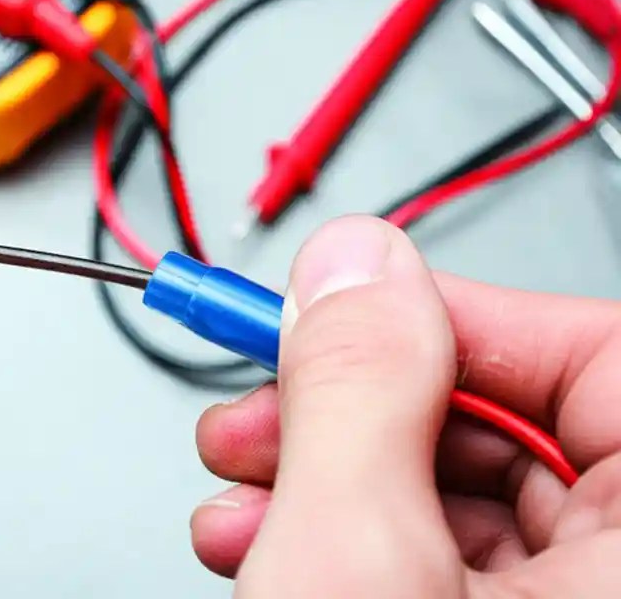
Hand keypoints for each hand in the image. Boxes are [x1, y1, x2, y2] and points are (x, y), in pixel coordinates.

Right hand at [190, 215, 620, 596]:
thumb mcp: (353, 557)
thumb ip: (357, 393)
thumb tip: (353, 264)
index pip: (595, 355)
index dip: (445, 319)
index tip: (331, 314)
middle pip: (506, 426)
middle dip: (350, 412)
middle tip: (260, 416)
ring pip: (453, 493)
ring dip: (319, 475)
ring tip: (238, 496)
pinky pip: (431, 556)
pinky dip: (335, 536)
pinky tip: (257, 541)